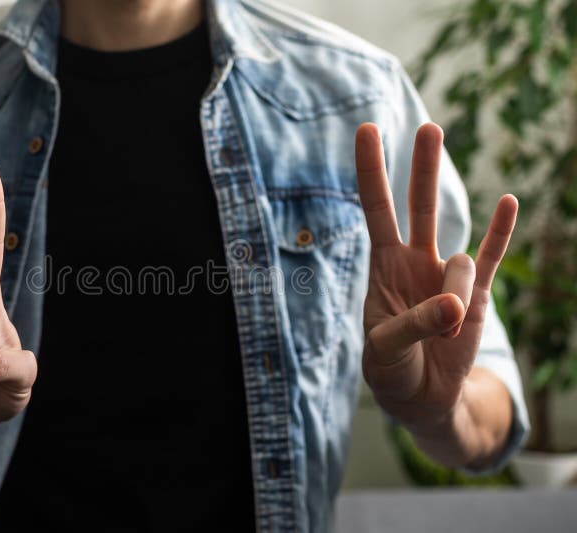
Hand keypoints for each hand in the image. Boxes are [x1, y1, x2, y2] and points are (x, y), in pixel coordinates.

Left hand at [355, 122, 516, 436]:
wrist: (421, 397)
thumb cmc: (391, 368)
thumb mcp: (388, 348)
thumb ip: (416, 324)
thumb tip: (456, 305)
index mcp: (383, 266)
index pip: (376, 209)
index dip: (371, 170)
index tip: (366, 128)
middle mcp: (415, 261)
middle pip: (419, 205)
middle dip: (423, 168)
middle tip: (428, 127)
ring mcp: (447, 276)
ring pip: (460, 262)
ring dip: (455, 298)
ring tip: (446, 338)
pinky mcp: (478, 296)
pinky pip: (491, 258)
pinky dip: (499, 232)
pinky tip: (506, 201)